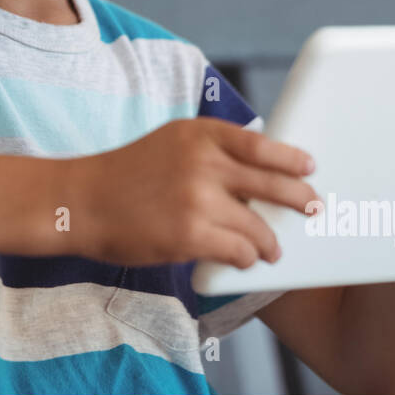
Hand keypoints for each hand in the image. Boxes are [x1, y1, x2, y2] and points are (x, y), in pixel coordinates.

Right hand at [66, 117, 317, 268]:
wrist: (80, 200)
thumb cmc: (125, 174)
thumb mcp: (170, 142)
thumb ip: (209, 150)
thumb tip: (255, 172)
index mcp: (198, 134)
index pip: (259, 144)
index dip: (290, 158)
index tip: (309, 167)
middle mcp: (202, 161)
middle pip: (270, 183)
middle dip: (300, 200)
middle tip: (313, 209)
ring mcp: (196, 199)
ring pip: (257, 226)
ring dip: (271, 241)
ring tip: (274, 249)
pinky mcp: (189, 234)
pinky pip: (238, 251)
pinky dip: (247, 258)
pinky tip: (247, 260)